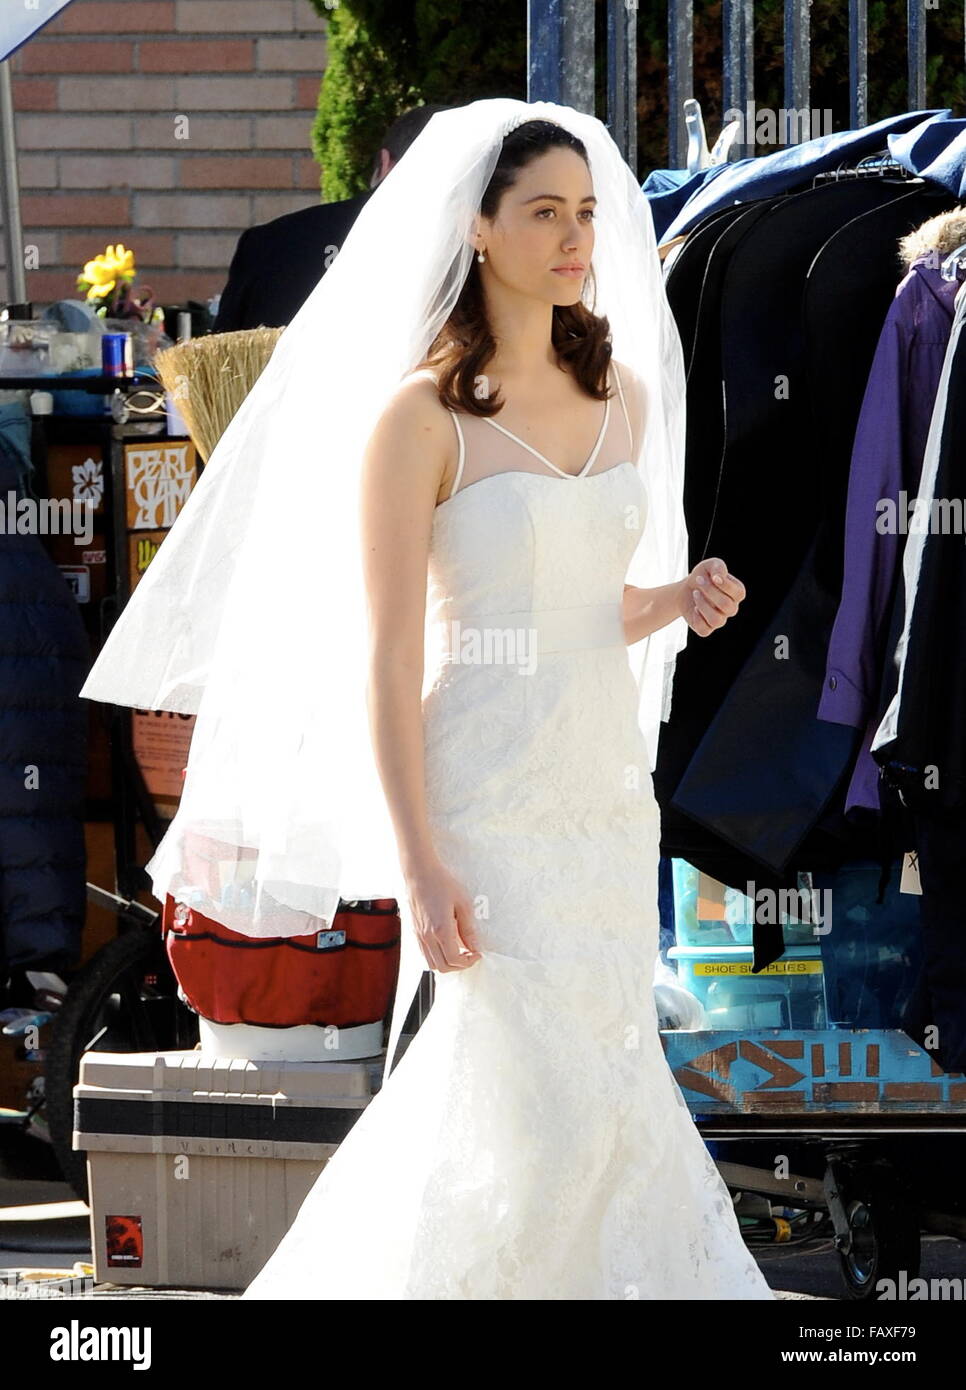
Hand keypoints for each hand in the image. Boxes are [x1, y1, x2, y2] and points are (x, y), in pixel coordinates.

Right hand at [404, 857, 482, 972]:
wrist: (420, 873)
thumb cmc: (441, 883)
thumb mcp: (463, 904)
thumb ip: (468, 929)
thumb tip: (475, 946)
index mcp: (441, 930)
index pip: (454, 959)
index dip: (468, 961)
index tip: (477, 954)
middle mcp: (427, 936)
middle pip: (443, 967)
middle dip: (459, 966)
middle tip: (470, 955)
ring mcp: (419, 935)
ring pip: (432, 964)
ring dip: (447, 963)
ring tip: (459, 951)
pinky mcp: (415, 932)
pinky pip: (425, 954)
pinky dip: (437, 956)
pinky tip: (446, 945)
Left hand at [680, 557, 745, 636]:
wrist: (686, 589)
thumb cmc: (702, 576)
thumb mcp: (709, 565)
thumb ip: (718, 567)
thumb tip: (719, 577)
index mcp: (736, 593)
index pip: (739, 594)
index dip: (726, 585)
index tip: (713, 577)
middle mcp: (731, 608)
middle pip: (727, 606)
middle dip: (710, 591)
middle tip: (698, 580)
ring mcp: (720, 619)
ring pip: (717, 620)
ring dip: (703, 605)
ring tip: (695, 593)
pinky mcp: (706, 628)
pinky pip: (705, 630)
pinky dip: (697, 619)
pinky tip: (694, 609)